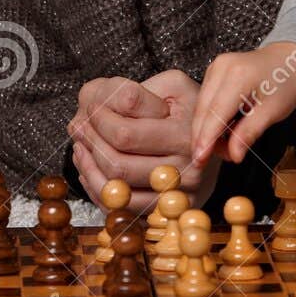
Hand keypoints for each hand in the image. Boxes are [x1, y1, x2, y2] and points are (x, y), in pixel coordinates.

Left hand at [68, 71, 218, 210]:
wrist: (216, 139)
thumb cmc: (188, 108)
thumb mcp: (172, 84)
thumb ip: (137, 90)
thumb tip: (97, 104)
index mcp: (186, 134)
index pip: (124, 134)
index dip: (98, 119)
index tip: (90, 108)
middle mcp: (187, 169)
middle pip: (117, 165)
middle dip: (89, 143)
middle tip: (79, 126)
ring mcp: (179, 195)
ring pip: (117, 190)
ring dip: (88, 167)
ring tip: (81, 146)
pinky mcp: (168, 212)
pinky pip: (122, 208)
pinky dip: (98, 189)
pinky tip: (91, 169)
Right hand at [191, 42, 295, 164]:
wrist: (290, 59)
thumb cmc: (286, 82)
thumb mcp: (272, 112)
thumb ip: (249, 133)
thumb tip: (233, 155)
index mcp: (238, 76)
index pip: (215, 114)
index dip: (205, 139)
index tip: (199, 159)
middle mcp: (222, 68)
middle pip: (203, 110)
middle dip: (203, 137)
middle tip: (208, 159)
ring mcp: (216, 67)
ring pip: (201, 106)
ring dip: (207, 129)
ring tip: (223, 147)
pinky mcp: (214, 70)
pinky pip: (206, 99)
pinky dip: (210, 118)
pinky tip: (222, 130)